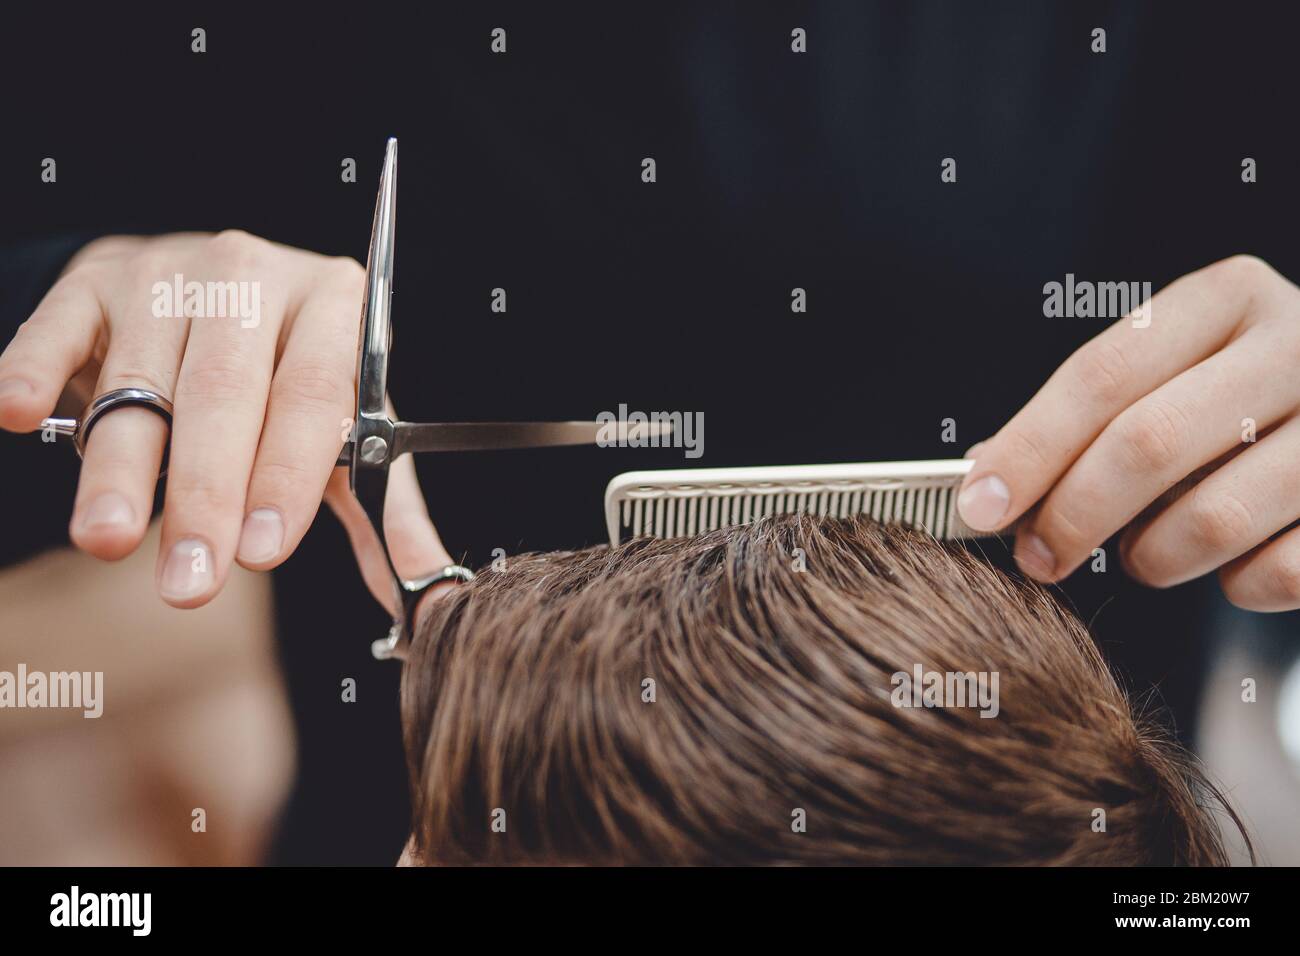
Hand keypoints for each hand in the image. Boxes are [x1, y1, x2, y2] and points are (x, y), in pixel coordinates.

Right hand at [0, 231, 448, 610]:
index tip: (262, 551)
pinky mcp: (94, 278)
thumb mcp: (342, 424)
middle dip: (206, 495)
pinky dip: (32, 370)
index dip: (284, 474)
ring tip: (110, 538)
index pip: (310, 393)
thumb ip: (380, 500)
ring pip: (140, 377)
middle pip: (224, 392)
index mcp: (333, 302)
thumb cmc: (289, 373)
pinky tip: (17, 416)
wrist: (215, 292)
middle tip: (189, 580)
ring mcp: (168, 271)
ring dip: (121, 465)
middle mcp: (252, 274)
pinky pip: (57, 327)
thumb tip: (428, 585)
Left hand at [959, 255, 1299, 610]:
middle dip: (1072, 514)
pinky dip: (1232, 586)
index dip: (1029, 448)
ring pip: (1213, 519)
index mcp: (1227, 298)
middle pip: (1148, 443)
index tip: (978, 505)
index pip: (1100, 375)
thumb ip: (1083, 417)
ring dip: (1151, 557)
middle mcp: (1298, 345)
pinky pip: (1277, 573)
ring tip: (1143, 553)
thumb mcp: (1165, 376)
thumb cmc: (1235, 399)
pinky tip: (1227, 564)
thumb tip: (984, 480)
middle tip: (1037, 557)